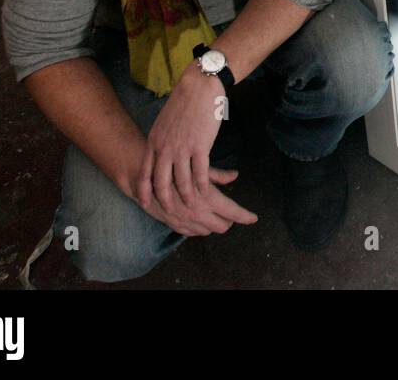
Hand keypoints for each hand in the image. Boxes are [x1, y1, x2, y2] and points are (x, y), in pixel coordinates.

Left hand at [135, 66, 252, 234]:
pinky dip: (202, 186)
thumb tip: (161, 151)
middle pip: (161, 182)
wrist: (198, 86)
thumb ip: (161, 139)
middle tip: (169, 213)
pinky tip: (206, 193)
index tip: (145, 203)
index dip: (144, 190)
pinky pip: (200, 173)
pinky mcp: (200, 146)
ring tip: (191, 209)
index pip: (145, 172)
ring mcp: (182, 149)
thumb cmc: (184, 101)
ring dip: (186, 198)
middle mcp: (165, 148)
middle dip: (164, 201)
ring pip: (181, 182)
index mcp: (154, 142)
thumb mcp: (164, 121)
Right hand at [136, 165, 257, 236]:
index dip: (245, 216)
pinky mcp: (172, 224)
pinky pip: (191, 233)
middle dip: (229, 220)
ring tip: (216, 212)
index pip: (232, 213)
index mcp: (207, 197)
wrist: (143, 174)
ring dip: (214, 223)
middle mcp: (197, 212)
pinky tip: (200, 216)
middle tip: (232, 212)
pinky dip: (199, 227)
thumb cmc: (174, 164)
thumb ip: (218, 175)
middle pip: (222, 226)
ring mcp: (184, 221)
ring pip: (207, 230)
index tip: (254, 218)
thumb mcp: (198, 166)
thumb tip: (235, 175)